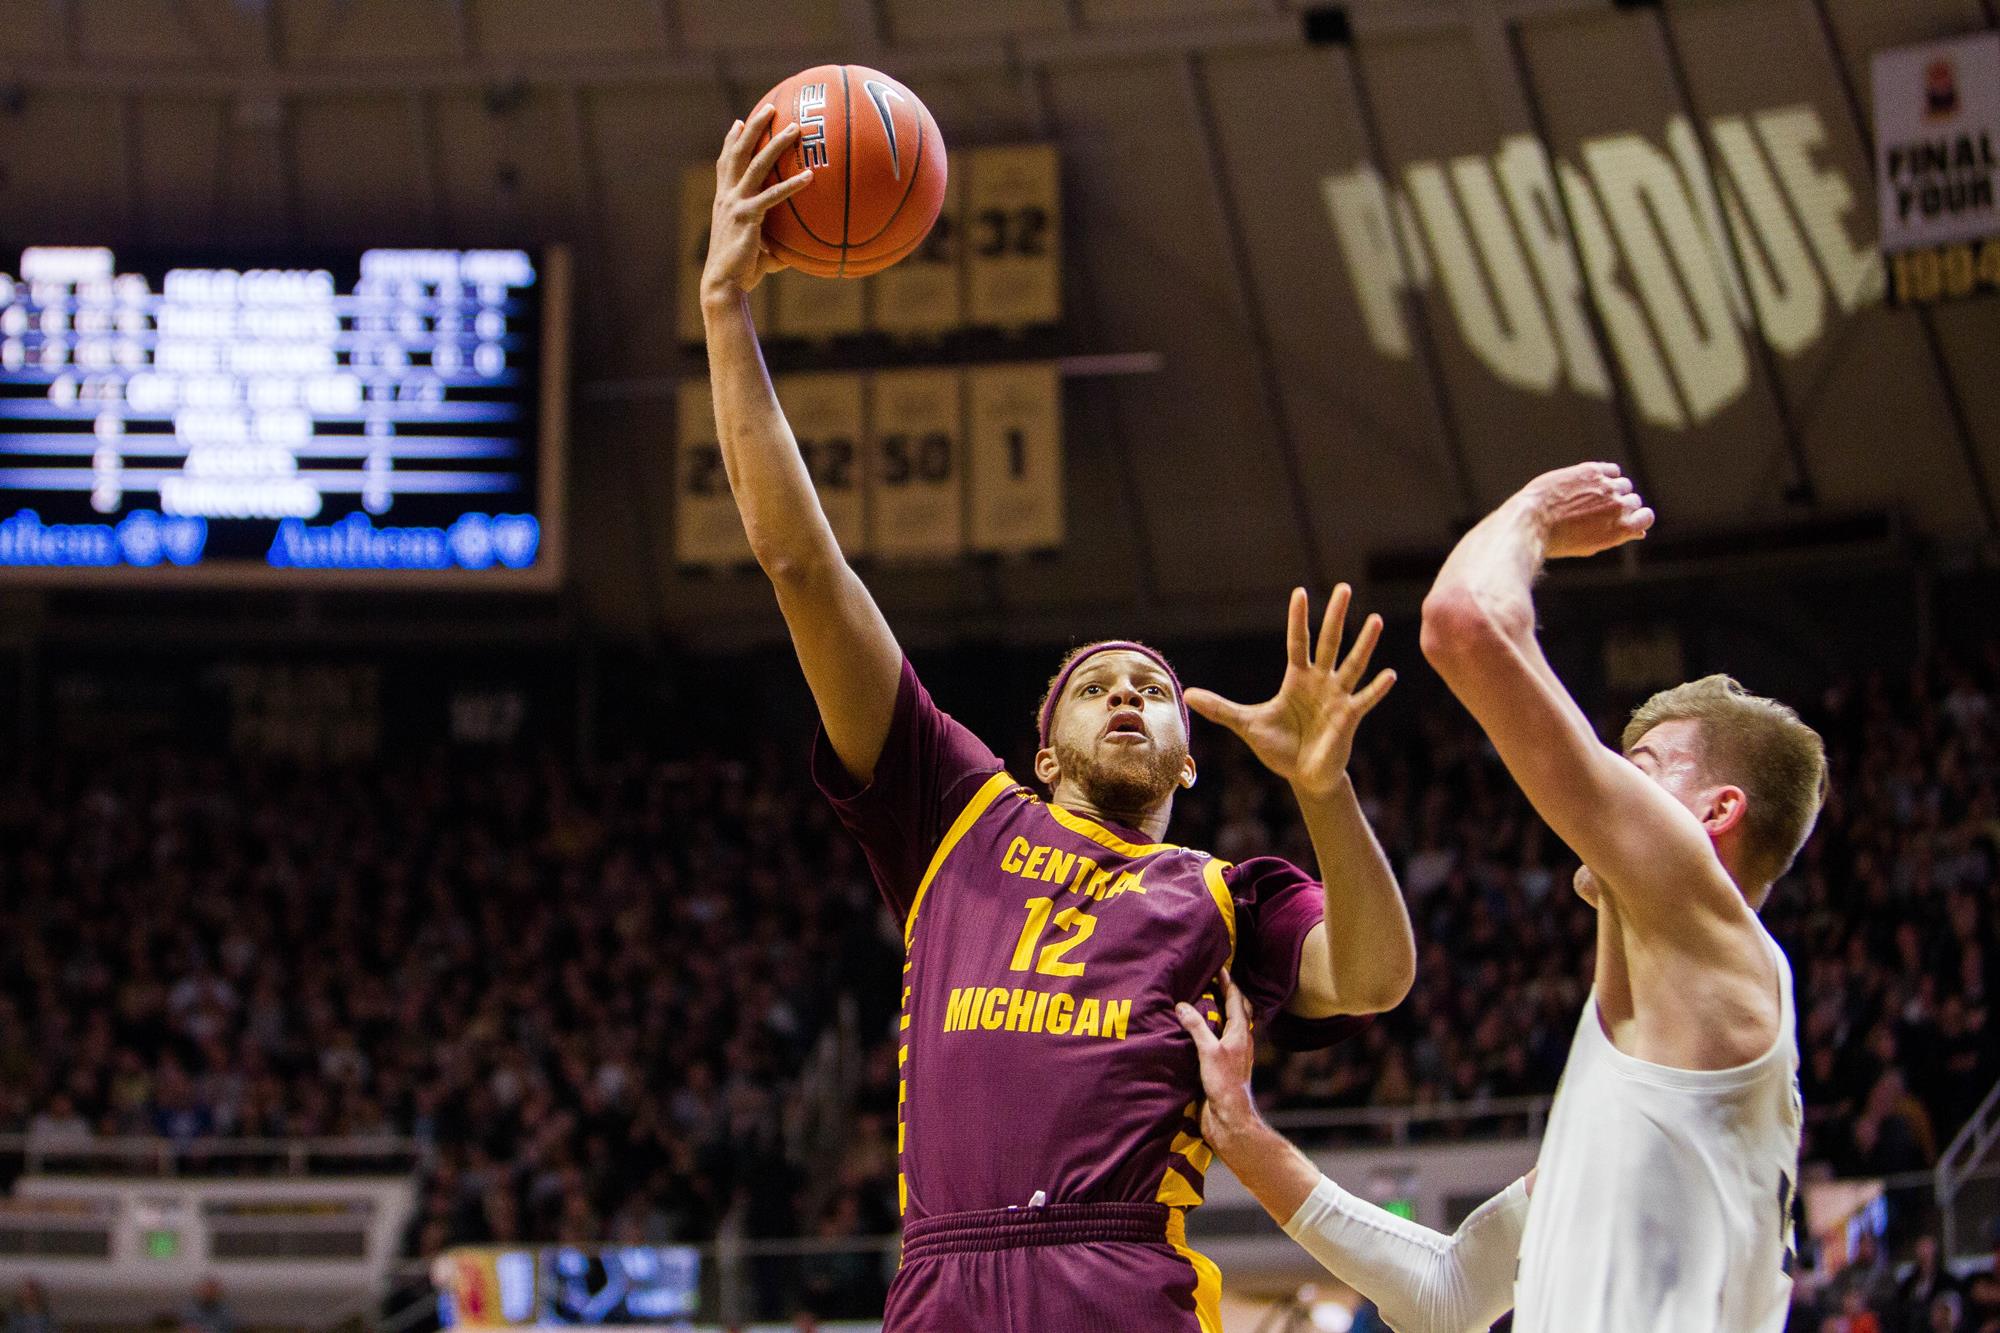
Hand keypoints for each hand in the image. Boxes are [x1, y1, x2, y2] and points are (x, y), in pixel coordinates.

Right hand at [702, 104, 811, 301]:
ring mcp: (735, 204)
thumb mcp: (760, 251)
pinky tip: (810, 176)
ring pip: (756, 165)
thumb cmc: (742, 272)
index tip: (739, 122)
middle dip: (754, 127)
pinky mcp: (747, 217)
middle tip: (770, 106)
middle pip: (738, 152)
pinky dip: (792, 184)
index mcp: (724, 200)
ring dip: (776, 144)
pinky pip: (772, 196)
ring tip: (796, 128)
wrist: (724, 285)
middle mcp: (727, 196)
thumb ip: (776, 243)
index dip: (731, 141)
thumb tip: (799, 251)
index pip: (725, 164)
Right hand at [1174, 972, 1259, 1146]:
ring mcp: (1230, 1054)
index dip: (1228, 982)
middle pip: (1237, 1011)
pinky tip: (1195, 1031)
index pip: (1236, 1000)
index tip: (1220, 966)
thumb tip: (1182, 1005)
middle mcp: (1238, 1041)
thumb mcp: (1209, 1052)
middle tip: (1213, 979)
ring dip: (1218, 1011)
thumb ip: (1197, 1027)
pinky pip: (1216, 1041)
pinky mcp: (1220, 1067)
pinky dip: (1209, 1030)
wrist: (1230, 1120)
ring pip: (1227, 1025)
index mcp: (1239, 1033)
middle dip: (1228, 994)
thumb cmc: (1225, 1085)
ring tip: (1202, 1000)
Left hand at [1185, 586, 1394, 799]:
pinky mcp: (1349, 719)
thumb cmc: (1280, 748)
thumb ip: (1221, 708)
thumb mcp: (1247, 725)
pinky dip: (1377, 688)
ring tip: (1375, 620)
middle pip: (1329, 643)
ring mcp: (1337, 698)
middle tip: (1344, 587)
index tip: (1301, 593)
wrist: (1304, 776)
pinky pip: (1365, 700)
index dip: (1299, 619)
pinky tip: (1390, 674)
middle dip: (1335, 617)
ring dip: (1364, 644)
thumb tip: (1189, 695)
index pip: (1298, 642)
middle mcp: (1320, 683)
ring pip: (1353, 666)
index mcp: (1297, 680)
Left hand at [1519, 461, 1653, 558]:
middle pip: (1633, 500)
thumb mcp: (1592, 545)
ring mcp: (1606, 486)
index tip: (1628, 518)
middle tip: (1598, 512)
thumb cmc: (1558, 540)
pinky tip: (1592, 482)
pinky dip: (1606, 475)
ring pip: (1622, 484)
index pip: (1647, 517)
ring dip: (1612, 490)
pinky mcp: (1591, 471)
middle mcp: (1618, 506)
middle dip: (1621, 505)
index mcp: (1622, 528)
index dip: (1638, 517)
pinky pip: (1611, 469)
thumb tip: (1639, 532)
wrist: (1532, 521)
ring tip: (1590, 499)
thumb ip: (1618, 536)